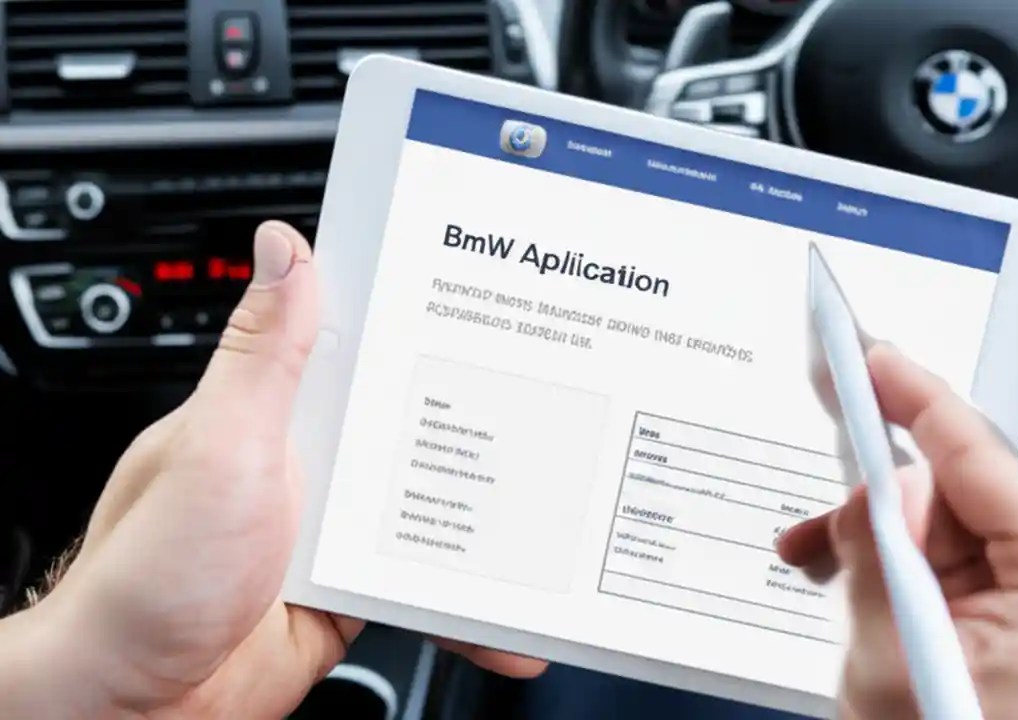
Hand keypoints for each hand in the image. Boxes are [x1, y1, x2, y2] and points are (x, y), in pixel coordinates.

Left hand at [1, 221, 544, 718]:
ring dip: (488, 526)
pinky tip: (500, 625)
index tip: (497, 304)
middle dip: (487, 422)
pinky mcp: (351, 588)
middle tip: (557, 414)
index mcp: (275, 409)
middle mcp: (309, 462)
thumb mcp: (219, 449)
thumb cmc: (150, 578)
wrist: (139, 707)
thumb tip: (285, 248)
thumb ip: (265, 357)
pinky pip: (426, 583)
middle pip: (417, 424)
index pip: (361, 339)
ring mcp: (334, 529)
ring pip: (432, 508)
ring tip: (548, 531)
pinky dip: (467, 606)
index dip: (427, 318)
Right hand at [777, 344, 1017, 719]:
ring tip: (818, 557)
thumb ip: (877, 547)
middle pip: (957, 489)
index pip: (979, 455)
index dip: (911, 397)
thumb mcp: (886, 653)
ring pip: (942, 520)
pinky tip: (846, 574)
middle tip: (821, 490)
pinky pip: (947, 554)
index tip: (870, 352)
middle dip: (878, 497)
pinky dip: (893, 563)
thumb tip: (874, 486)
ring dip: (875, 536)